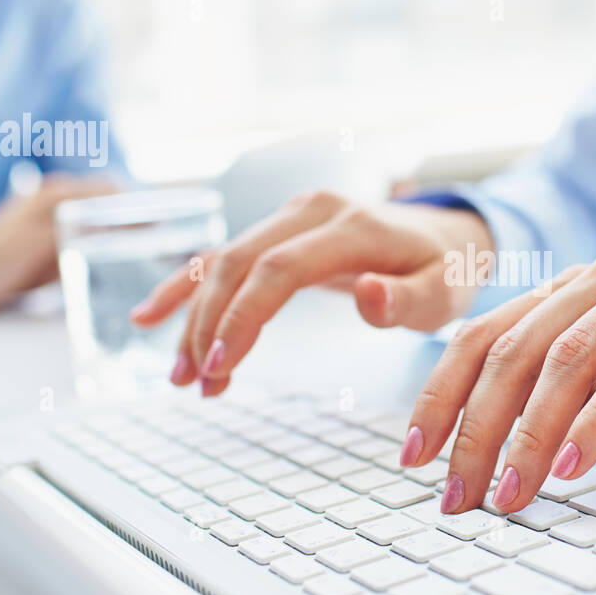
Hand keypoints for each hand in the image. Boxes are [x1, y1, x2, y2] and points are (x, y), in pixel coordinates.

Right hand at [129, 190, 494, 394]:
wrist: (447, 237)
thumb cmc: (444, 272)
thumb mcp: (442, 293)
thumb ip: (405, 300)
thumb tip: (366, 294)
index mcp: (351, 227)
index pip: (279, 268)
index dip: (244, 314)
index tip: (222, 364)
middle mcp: (312, 211)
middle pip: (240, 264)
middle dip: (210, 325)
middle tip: (199, 383)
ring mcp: (291, 216)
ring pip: (224, 263)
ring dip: (195, 319)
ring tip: (183, 378)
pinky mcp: (278, 230)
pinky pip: (222, 257)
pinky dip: (185, 287)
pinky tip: (148, 318)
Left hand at [399, 244, 595, 514]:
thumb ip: (546, 391)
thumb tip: (472, 454)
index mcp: (572, 284)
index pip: (485, 333)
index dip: (443, 393)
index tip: (416, 454)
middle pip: (518, 349)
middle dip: (478, 427)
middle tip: (460, 493)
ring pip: (569, 359)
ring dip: (531, 435)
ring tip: (511, 492)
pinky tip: (575, 466)